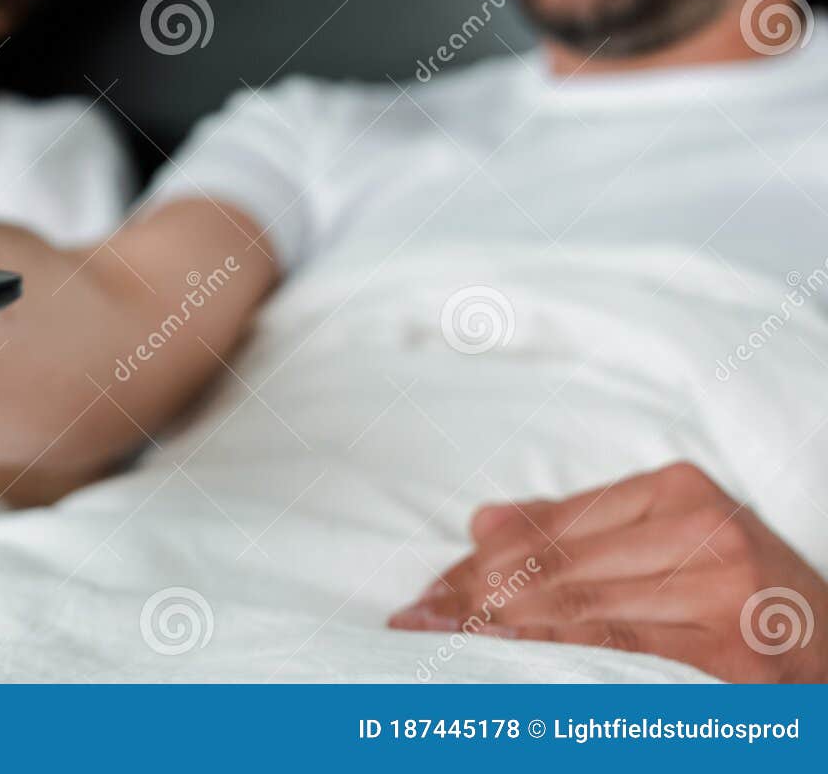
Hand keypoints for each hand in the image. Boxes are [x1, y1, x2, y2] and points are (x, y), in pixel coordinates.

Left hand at [389, 461, 827, 681]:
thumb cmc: (746, 601)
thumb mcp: (675, 544)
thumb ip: (578, 530)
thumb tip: (482, 524)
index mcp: (677, 491)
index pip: (544, 529)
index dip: (473, 565)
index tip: (424, 599)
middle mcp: (700, 531)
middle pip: (552, 568)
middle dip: (472, 602)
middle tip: (414, 629)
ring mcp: (720, 593)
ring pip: (576, 611)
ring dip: (497, 635)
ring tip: (439, 651)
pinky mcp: (732, 656)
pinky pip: (618, 655)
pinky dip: (554, 662)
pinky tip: (507, 669)